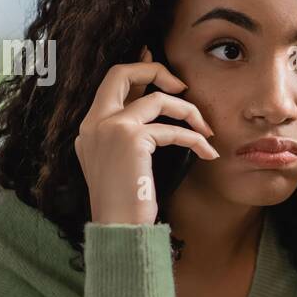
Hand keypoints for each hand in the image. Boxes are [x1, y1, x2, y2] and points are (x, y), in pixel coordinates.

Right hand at [74, 47, 218, 224]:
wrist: (118, 228)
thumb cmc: (126, 202)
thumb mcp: (123, 162)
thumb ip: (133, 134)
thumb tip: (157, 110)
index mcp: (89, 127)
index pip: (111, 83)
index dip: (138, 69)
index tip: (165, 71)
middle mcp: (94, 122)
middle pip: (121, 72)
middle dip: (155, 69)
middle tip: (182, 86)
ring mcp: (110, 127)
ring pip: (157, 99)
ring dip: (189, 112)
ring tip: (206, 131)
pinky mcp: (130, 138)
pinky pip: (172, 129)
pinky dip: (195, 140)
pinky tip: (207, 153)